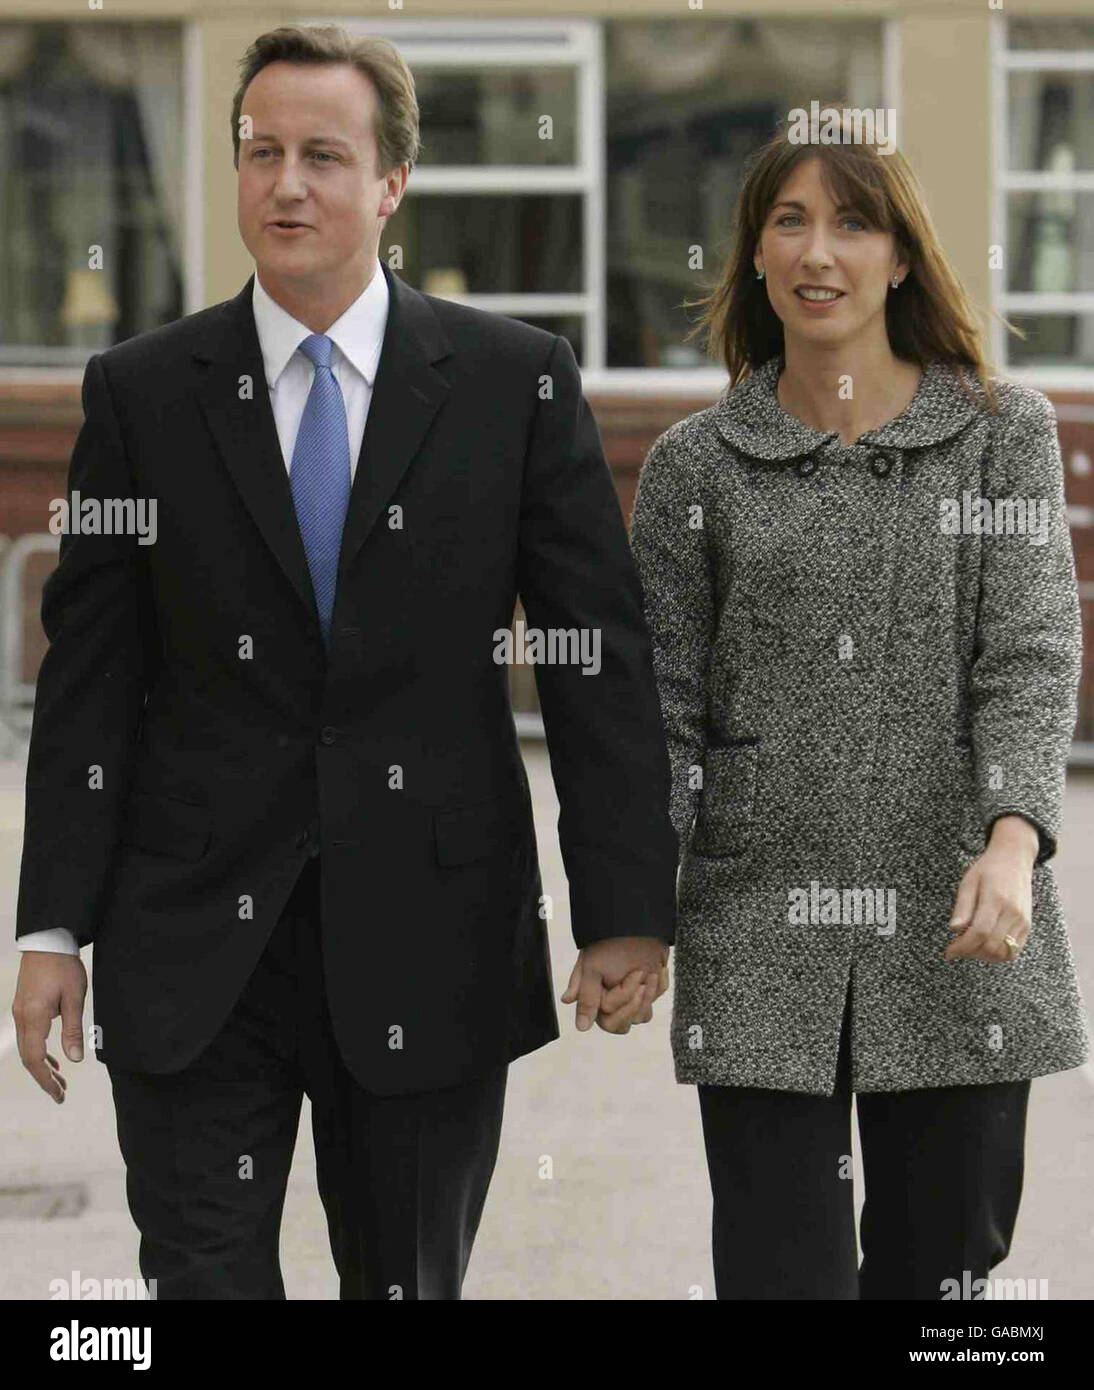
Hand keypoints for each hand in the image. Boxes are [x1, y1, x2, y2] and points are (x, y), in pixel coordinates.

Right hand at [12, 951, 87, 1102]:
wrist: (48, 941)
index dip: (46, 1080)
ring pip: (28, 1048)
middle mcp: (22, 1018)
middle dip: (44, 1078)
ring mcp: (21, 1012)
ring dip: (42, 1065)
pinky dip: (40, 1051)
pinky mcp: (25, 1006)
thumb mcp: (74, 998)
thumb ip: (72, 1030)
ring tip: (60, 1080)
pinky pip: (29, 1036)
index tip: (58, 1094)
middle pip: (28, 1058)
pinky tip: (53, 1057)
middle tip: (61, 1093)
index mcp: (33, 1018)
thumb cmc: (63, 967)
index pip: (35, 1059)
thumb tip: (74, 1060)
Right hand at [561, 936, 668, 1034]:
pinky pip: (657, 998)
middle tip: (642, 980)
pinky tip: (657, 967)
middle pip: (624, 1025)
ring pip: (643, 1016)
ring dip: (649, 994)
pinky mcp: (648, 989)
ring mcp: (632, 997)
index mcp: (596, 999)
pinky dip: (659, 983)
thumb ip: (586, 998)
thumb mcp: (592, 968)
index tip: (633, 977)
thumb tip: (581, 1027)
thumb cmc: (609, 943)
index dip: (622, 1002)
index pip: (609, 1021)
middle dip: (635, 1003)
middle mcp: (613, 1002)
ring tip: (649, 971)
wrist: (634, 924)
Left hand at [945, 817, 1036, 962]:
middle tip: (957, 948)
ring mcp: (1023, 921)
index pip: (979, 933)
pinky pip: (1014, 950)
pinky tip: (984, 945)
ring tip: (970, 947)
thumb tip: (954, 929)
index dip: (962, 946)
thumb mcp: (968, 882)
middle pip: (991, 946)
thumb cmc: (988, 869)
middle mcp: (1013, 912)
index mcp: (996, 900)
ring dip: (984, 956)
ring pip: (1004, 952)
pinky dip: (998, 954)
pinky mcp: (1027, 925)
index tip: (949, 951)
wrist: (1015, 860)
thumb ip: (962, 907)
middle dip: (970, 952)